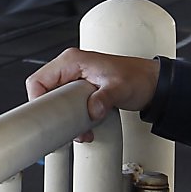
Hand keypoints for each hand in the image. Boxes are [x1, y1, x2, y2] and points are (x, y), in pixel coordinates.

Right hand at [24, 48, 160, 141]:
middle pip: (44, 94)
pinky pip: (66, 106)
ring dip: (64, 120)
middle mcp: (70, 69)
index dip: (37, 100)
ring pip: (55, 102)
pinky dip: (73, 120)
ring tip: (81, 130)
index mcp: (72, 61)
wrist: (153, 84)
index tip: (46, 117)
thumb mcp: (119, 88)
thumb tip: (92, 111)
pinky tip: (85, 128)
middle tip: (66, 128)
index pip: (38, 80)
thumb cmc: (138, 78)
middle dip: (54, 115)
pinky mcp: (81, 91)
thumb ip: (104, 99)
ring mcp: (75, 79)